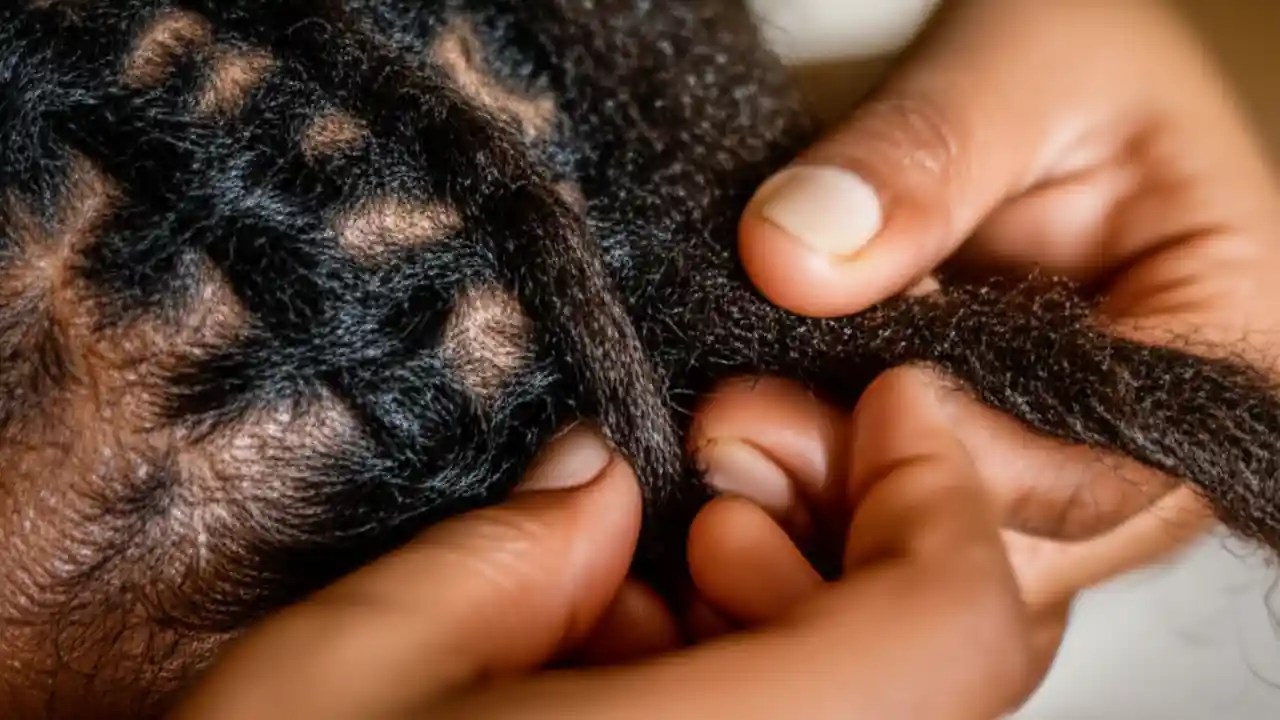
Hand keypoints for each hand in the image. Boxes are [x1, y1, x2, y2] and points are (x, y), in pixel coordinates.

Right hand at [173, 370, 1035, 718]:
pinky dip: (760, 693)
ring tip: (631, 608)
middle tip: (713, 507)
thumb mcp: (348, 672)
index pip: (947, 632)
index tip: (888, 406)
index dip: (936, 493)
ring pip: (884, 718)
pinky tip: (628, 683)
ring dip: (793, 630)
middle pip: (941, 675)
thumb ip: (508, 553)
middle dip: (843, 553)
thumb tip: (602, 489)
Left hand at [720, 0, 1277, 615]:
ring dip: (825, 511)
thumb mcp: (1017, 63)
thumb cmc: (1075, 52)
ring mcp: (1060, 460)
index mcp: (1223, 344)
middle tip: (736, 425)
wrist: (1036, 71)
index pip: (1093, 476)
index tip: (826, 406)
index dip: (952, 460)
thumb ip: (923, 157)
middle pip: (1014, 548)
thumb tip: (799, 254)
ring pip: (946, 559)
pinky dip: (820, 494)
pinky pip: (903, 526)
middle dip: (865, 506)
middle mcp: (1151, 439)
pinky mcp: (984, 456)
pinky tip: (754, 440)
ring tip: (733, 426)